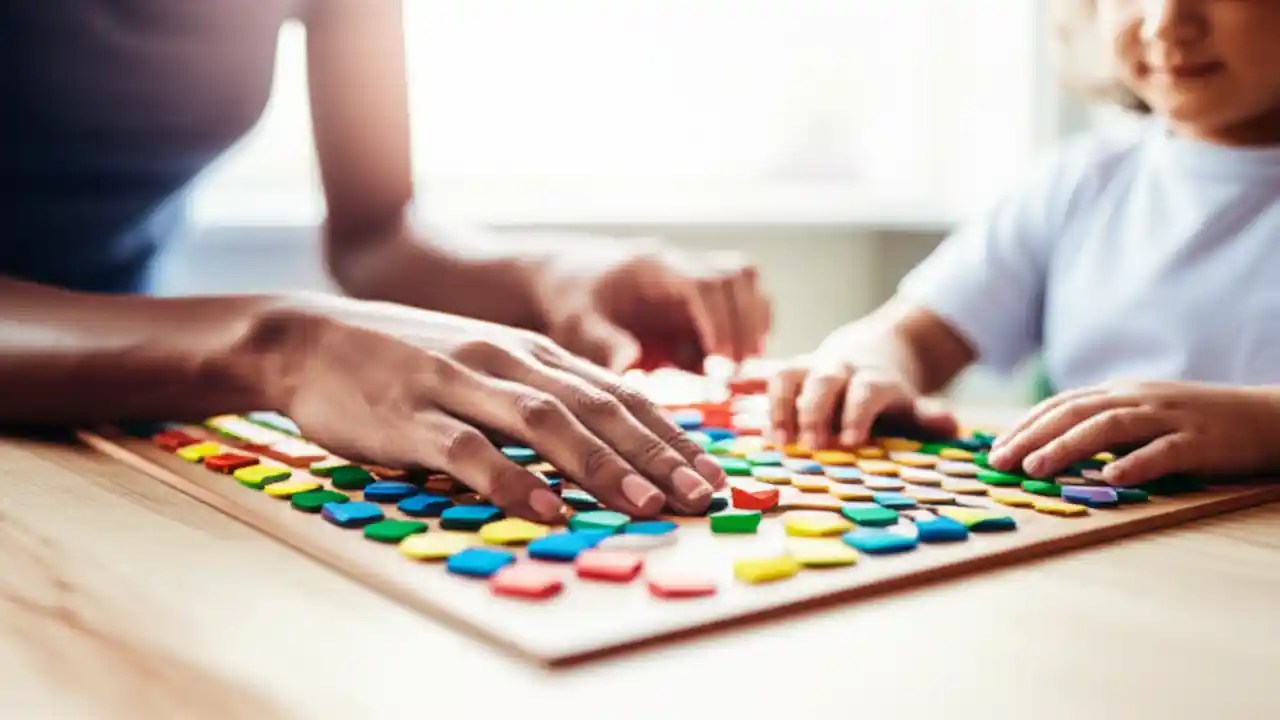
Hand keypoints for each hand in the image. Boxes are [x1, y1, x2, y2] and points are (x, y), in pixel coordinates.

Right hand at [254, 294, 726, 522]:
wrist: (310, 337)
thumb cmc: (407, 360)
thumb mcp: (485, 364)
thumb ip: (539, 393)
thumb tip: (604, 440)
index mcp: (531, 352)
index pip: (619, 393)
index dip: (672, 435)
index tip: (712, 474)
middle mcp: (506, 361)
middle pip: (597, 408)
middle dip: (658, 455)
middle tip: (704, 496)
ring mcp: (458, 384)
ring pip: (546, 424)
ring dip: (602, 466)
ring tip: (648, 504)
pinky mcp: (410, 416)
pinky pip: (469, 451)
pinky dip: (512, 481)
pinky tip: (548, 510)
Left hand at [529, 239, 769, 371]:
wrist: (566, 274)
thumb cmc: (571, 297)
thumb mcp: (576, 322)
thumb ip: (603, 342)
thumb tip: (629, 364)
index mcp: (654, 266)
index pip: (705, 283)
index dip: (721, 322)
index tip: (721, 362)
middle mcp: (681, 265)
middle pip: (738, 278)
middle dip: (745, 326)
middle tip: (734, 372)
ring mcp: (692, 277)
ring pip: (746, 284)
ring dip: (752, 324)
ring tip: (737, 367)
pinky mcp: (696, 295)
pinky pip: (738, 301)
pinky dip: (742, 329)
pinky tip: (719, 363)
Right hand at [768, 356, 957, 451]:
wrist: (869, 354)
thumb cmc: (889, 395)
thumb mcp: (913, 406)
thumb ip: (930, 417)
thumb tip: (949, 426)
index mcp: (873, 378)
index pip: (866, 390)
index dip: (857, 413)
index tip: (850, 442)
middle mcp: (839, 367)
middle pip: (824, 379)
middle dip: (815, 410)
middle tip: (811, 445)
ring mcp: (810, 367)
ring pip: (789, 374)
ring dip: (779, 405)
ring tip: (777, 440)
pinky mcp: (787, 372)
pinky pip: (766, 375)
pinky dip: (753, 390)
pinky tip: (747, 413)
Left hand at [988, 381, 1279, 485]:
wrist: (1265, 417)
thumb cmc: (1196, 423)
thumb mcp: (1143, 416)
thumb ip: (1103, 425)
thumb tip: (1053, 448)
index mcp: (1121, 393)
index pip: (1062, 404)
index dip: (1026, 425)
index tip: (995, 449)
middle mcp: (1138, 399)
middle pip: (1075, 412)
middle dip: (1032, 436)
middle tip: (999, 461)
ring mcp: (1168, 417)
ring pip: (1109, 426)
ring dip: (1067, 447)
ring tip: (1037, 468)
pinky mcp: (1198, 441)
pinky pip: (1163, 451)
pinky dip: (1134, 462)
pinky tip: (1110, 477)